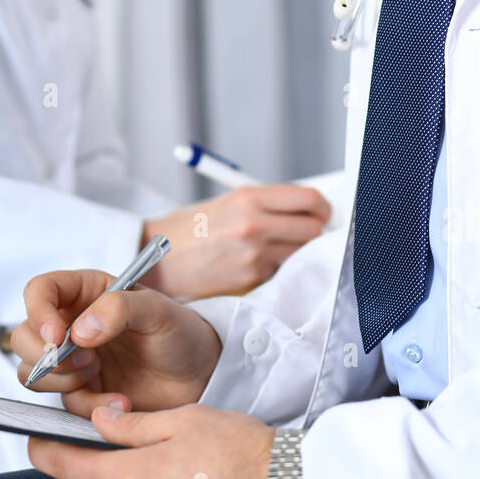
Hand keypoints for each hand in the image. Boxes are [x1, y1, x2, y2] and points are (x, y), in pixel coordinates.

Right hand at [11, 269, 221, 414]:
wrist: (200, 377)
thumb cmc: (180, 333)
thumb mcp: (158, 311)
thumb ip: (119, 309)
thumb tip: (79, 331)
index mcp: (86, 292)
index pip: (40, 291)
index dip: (37, 311)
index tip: (57, 336)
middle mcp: (71, 325)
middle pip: (23, 337)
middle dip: (44, 355)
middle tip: (85, 361)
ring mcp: (73, 362)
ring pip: (32, 373)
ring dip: (62, 381)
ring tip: (101, 375)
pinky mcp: (81, 395)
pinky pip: (61, 406)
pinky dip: (87, 408)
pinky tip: (120, 402)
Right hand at [140, 184, 331, 297]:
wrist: (157, 258)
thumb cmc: (190, 228)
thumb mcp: (227, 202)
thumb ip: (266, 204)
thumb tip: (307, 210)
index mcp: (248, 198)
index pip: (309, 199)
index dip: (322, 207)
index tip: (322, 212)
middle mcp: (254, 225)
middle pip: (313, 229)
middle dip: (316, 231)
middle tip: (309, 231)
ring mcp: (253, 256)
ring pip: (301, 253)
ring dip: (298, 250)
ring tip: (279, 247)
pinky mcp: (250, 280)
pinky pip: (280, 271)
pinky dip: (277, 266)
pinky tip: (259, 262)